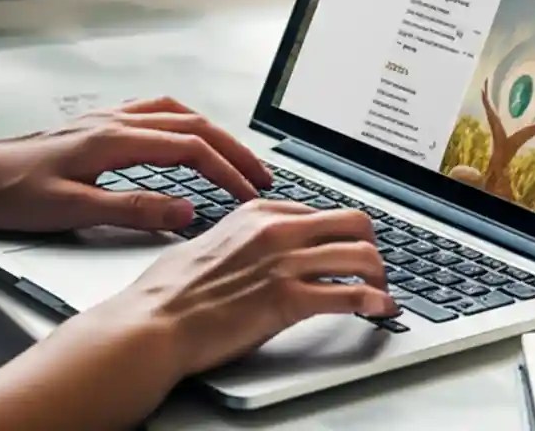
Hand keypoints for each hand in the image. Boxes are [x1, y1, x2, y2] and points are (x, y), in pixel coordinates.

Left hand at [0, 96, 270, 232]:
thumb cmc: (10, 192)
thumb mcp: (73, 208)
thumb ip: (133, 209)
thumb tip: (185, 209)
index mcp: (116, 139)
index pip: (191, 148)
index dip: (228, 171)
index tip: (249, 194)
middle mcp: (116, 121)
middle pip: (194, 125)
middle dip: (234, 150)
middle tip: (261, 175)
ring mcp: (107, 119)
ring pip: (178, 114)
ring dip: (214, 133)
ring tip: (235, 155)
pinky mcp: (97, 126)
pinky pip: (155, 113)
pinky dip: (184, 124)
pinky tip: (184, 137)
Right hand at [108, 199, 396, 373]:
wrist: (152, 324)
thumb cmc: (168, 292)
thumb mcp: (208, 243)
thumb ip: (241, 238)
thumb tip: (256, 247)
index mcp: (258, 213)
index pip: (321, 212)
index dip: (341, 233)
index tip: (348, 247)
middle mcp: (278, 231)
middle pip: (354, 223)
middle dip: (372, 245)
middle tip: (375, 266)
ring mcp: (285, 262)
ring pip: (362, 256)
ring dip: (381, 276)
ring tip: (382, 292)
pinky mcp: (289, 298)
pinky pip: (350, 294)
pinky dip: (374, 302)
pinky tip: (381, 309)